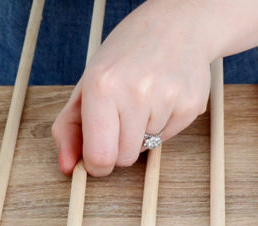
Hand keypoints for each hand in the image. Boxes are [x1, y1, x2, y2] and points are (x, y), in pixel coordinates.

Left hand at [51, 2, 212, 176]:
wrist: (176, 25)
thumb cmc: (124, 57)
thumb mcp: (87, 84)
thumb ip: (68, 129)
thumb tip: (67, 167)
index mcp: (102, 86)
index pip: (100, 157)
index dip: (97, 164)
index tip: (97, 156)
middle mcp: (136, 92)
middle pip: (125, 159)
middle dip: (120, 146)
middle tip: (123, 116)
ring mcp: (167, 98)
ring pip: (147, 148)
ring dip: (143, 131)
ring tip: (146, 98)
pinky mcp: (191, 105)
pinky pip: (169, 137)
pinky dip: (163, 123)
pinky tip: (163, 97)